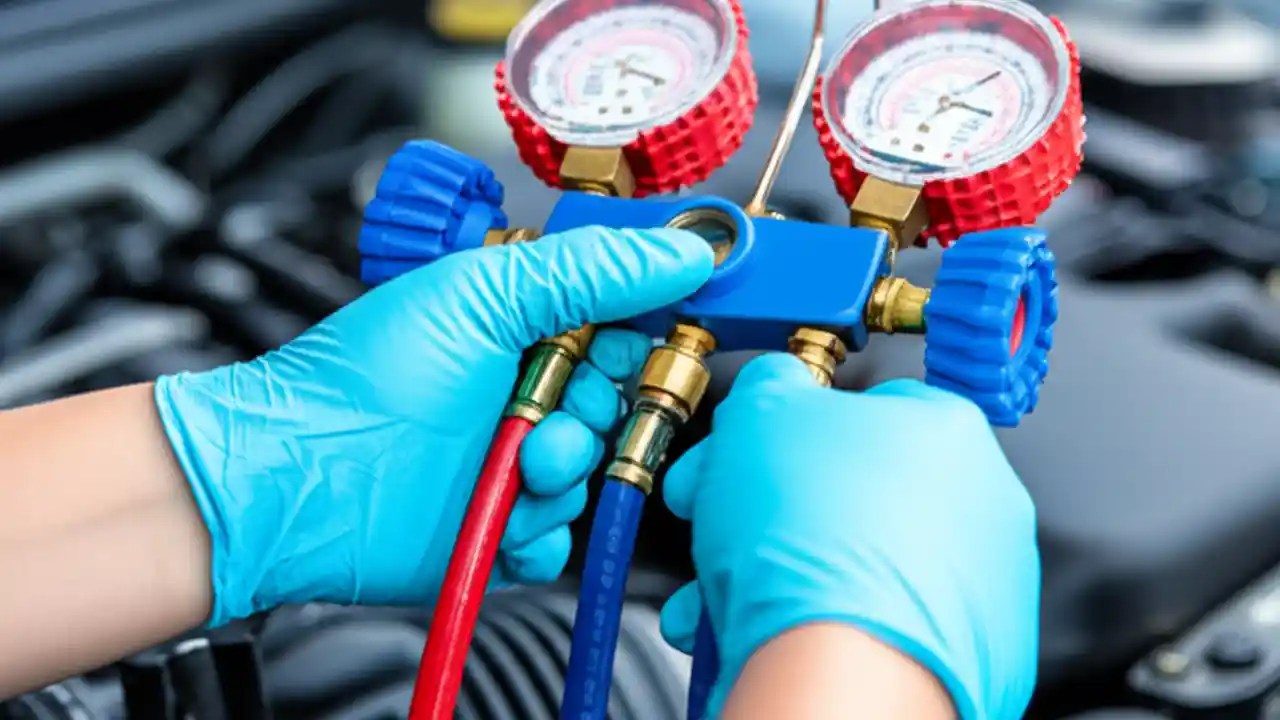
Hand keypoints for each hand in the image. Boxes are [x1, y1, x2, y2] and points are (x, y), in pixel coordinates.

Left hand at [155, 226, 713, 625]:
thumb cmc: (366, 378)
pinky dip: (540, 536)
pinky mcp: (498, 529)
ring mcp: (509, 462)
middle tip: (551, 412)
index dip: (643, 336)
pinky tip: (504, 520)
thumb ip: (591, 268)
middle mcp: (522, 391)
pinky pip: (559, 542)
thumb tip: (685, 251)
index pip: (621, 323)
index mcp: (523, 326)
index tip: (648, 342)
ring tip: (514, 467)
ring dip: (563, 476)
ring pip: (592, 476)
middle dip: (593, 415)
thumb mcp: (485, 295)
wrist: (298, 479)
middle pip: (616, 406)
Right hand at [660, 355, 1039, 719]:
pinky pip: (869, 626)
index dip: (784, 424)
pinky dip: (809, 626)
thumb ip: (769, 385)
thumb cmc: (816, 545)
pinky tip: (753, 631)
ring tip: (717, 592)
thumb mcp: (759, 413)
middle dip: (762, 506)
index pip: (863, 404)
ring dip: (770, 571)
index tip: (743, 449)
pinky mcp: (962, 658)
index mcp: (948, 429)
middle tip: (717, 519)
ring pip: (848, 563)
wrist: (844, 670)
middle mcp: (980, 506)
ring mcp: (978, 589)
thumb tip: (773, 384)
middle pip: (846, 490)